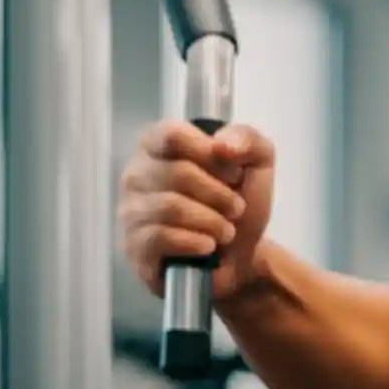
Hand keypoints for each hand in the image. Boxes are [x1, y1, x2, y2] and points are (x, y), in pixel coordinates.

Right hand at [119, 121, 275, 300]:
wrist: (241, 254)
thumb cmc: (240, 201)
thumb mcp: (256, 162)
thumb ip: (246, 139)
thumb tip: (222, 145)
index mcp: (159, 145)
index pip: (172, 134)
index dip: (209, 153)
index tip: (233, 173)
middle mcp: (137, 174)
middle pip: (178, 173)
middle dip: (220, 195)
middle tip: (237, 208)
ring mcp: (131, 211)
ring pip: (171, 207)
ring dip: (212, 221)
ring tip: (226, 230)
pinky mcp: (135, 246)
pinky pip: (161, 237)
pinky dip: (196, 242)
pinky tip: (208, 245)